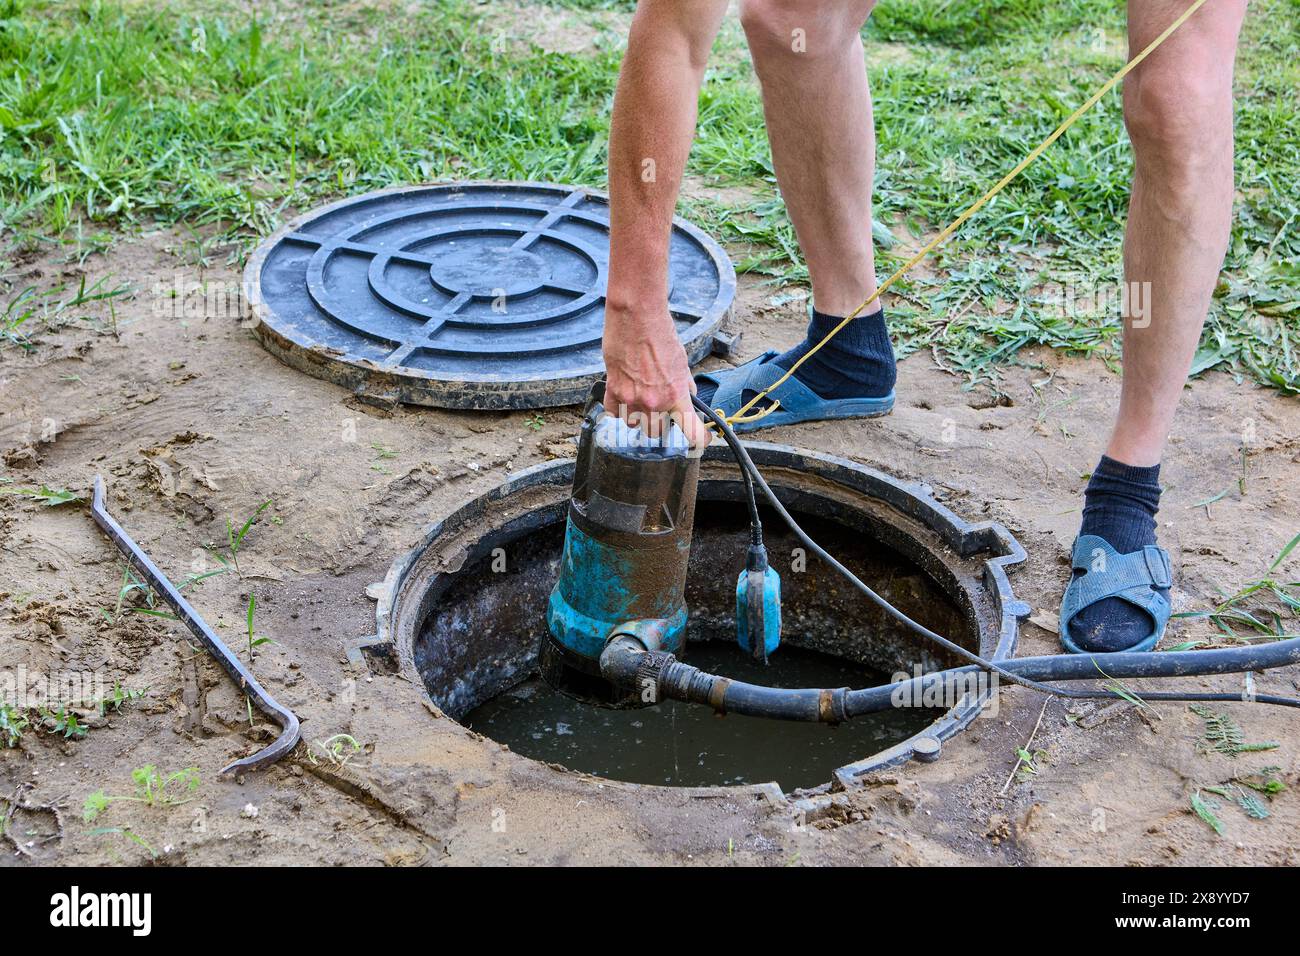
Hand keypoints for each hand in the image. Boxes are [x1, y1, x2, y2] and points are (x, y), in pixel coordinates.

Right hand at [602, 301, 710, 447]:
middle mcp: (654, 402)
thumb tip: (687, 397)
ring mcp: (631, 398)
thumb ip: (684, 385)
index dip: (699, 439)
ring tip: (640, 401)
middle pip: (657, 432)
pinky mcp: (613, 390)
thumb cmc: (660, 334)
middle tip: (661, 409)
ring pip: (634, 425)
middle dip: (661, 424)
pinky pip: (614, 413)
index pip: (691, 431)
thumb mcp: (682, 362)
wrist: (637, 316)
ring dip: (638, 418)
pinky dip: (619, 410)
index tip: (702, 440)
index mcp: (676, 395)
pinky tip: (624, 399)